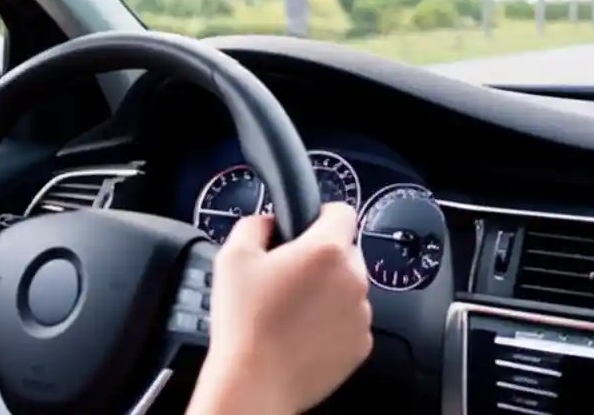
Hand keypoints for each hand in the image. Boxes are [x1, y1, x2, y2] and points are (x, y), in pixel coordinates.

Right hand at [189, 203, 371, 414]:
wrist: (254, 382)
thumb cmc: (244, 323)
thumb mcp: (233, 257)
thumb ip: (256, 224)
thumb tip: (269, 221)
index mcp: (326, 250)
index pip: (342, 212)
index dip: (321, 216)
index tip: (306, 229)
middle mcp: (353, 279)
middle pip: (346, 252)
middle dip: (322, 258)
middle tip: (289, 276)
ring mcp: (360, 314)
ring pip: (349, 288)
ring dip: (328, 292)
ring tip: (292, 310)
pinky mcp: (360, 344)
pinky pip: (350, 321)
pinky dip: (333, 323)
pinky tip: (303, 333)